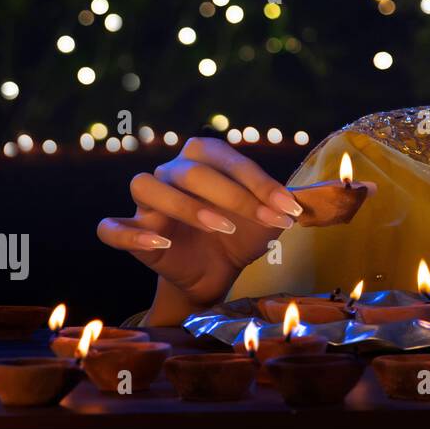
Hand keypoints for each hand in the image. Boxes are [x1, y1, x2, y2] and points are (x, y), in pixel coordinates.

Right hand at [98, 137, 306, 317]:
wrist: (218, 273)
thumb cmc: (243, 235)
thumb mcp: (270, 218)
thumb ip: (287, 203)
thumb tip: (318, 198)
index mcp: (203, 157)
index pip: (224, 156)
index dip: (258, 180)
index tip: (288, 209)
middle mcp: (171, 172)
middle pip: (190, 170)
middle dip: (234, 194)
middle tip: (266, 220)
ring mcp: (147, 203)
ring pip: (147, 186)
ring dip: (186, 205)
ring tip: (222, 227)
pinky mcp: (131, 233)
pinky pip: (111, 227)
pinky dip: (131, 232)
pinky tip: (162, 241)